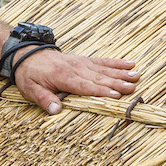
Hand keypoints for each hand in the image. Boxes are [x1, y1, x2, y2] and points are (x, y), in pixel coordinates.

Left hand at [11, 48, 140, 112]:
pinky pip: (102, 61)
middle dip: (117, 82)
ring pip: (104, 69)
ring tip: (137, 76)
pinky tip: (130, 64)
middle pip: (99, 77)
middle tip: (133, 87)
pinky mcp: (84, 60)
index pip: (85, 86)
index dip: (100, 90)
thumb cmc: (30, 75)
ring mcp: (82, 63)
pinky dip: (116, 63)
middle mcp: (76, 68)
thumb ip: (44, 100)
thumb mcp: (31, 90)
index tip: (116, 94)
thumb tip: (56, 110)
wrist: (28, 55)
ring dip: (121, 73)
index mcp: (63, 77)